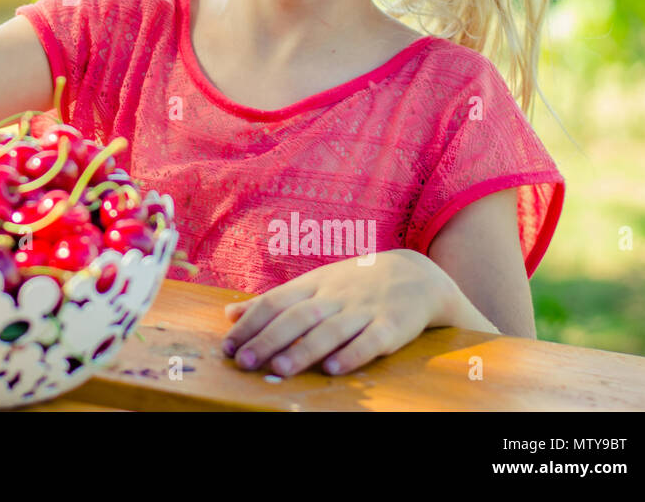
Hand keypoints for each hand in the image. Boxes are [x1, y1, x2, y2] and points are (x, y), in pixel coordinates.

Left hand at [221, 249, 451, 376]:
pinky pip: (371, 340)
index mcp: (311, 286)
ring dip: (304, 349)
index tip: (228, 346)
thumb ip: (272, 303)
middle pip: (297, 317)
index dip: (250, 324)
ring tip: (280, 368)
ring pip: (330, 329)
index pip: (274, 302)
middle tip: (244, 361)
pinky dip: (352, 354)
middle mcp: (334, 296)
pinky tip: (333, 369)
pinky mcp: (392, 324)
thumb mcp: (312, 286)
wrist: (416, 274)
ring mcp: (363, 309)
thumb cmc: (354, 284)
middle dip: (268, 339)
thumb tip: (228, 314)